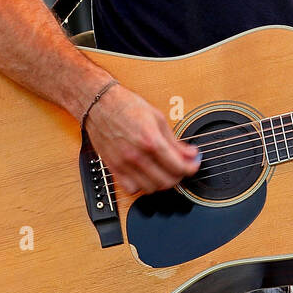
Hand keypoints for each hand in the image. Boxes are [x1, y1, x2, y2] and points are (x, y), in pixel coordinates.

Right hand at [84, 83, 200, 194]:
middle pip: (166, 181)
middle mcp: (137, 155)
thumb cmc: (126, 106)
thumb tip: (190, 154)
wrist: (99, 104)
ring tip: (164, 171)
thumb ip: (175, 141)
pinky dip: (141, 186)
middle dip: (178, 176)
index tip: (193, 165)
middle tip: (181, 167)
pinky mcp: (113, 168)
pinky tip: (145, 175)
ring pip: (150, 188)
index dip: (191, 168)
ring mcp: (124, 163)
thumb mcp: (157, 118)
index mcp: (150, 140)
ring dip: (161, 183)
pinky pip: (131, 189)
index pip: (178, 166)